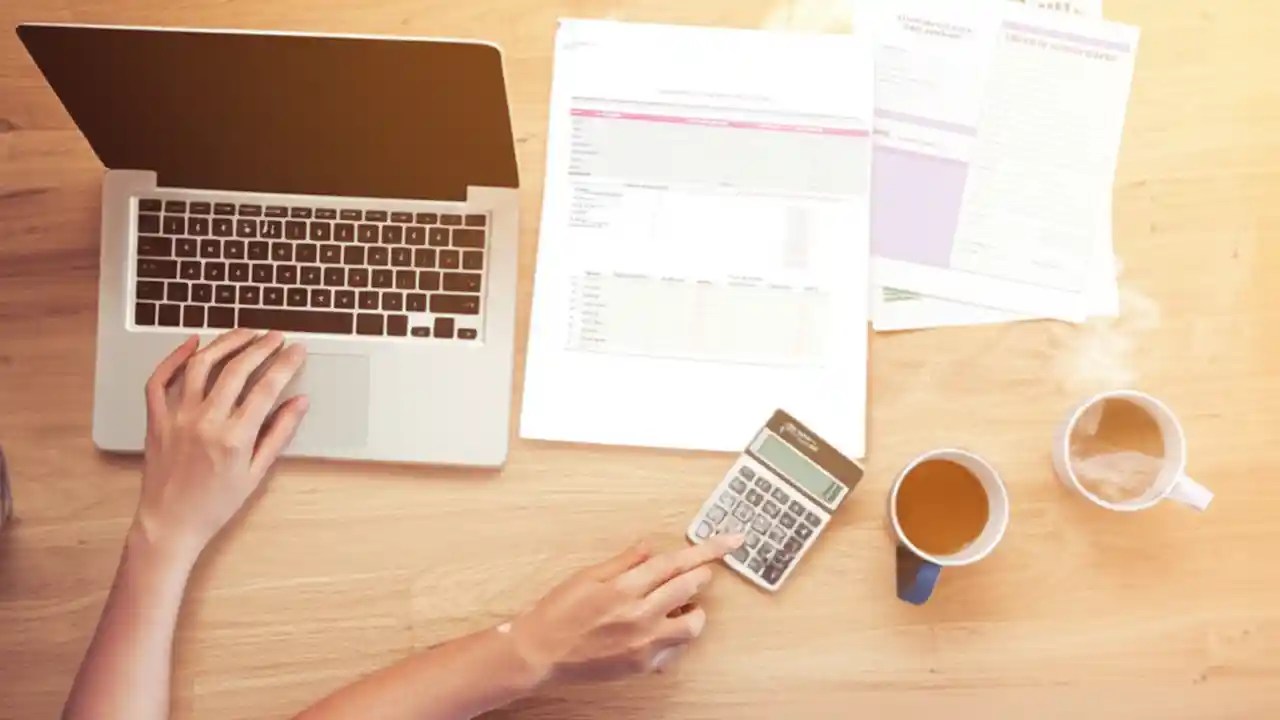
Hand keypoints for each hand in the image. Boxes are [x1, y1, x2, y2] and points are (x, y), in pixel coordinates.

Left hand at [133, 330, 308, 561]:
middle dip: (261, 347)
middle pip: (237, 369)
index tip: (296, 350)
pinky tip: (193, 343)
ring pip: (202, 365)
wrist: (170, 523)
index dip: (285, 363)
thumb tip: (300, 402)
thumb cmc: (215, 504)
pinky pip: (160, 379)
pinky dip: (175, 357)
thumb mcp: (257, 473)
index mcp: (234, 438)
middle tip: (275, 337)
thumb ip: (279, 433)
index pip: (267, 387)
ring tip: (245, 333)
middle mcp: (206, 421)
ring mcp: (177, 417)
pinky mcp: (156, 418)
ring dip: (226, 343)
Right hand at [508, 534, 744, 684]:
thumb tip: (650, 547)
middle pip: (689, 587)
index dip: (708, 549)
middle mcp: (639, 615)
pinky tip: (657, 627)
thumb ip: (625, 561)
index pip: (676, 562)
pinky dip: (674, 634)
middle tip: (695, 572)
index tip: (733, 541)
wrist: (540, 652)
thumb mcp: (589, 576)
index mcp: (625, 587)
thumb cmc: (559, 611)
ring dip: (692, 609)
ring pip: (692, 623)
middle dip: (699, 575)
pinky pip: (675, 648)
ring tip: (676, 605)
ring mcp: (644, 643)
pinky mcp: (643, 664)